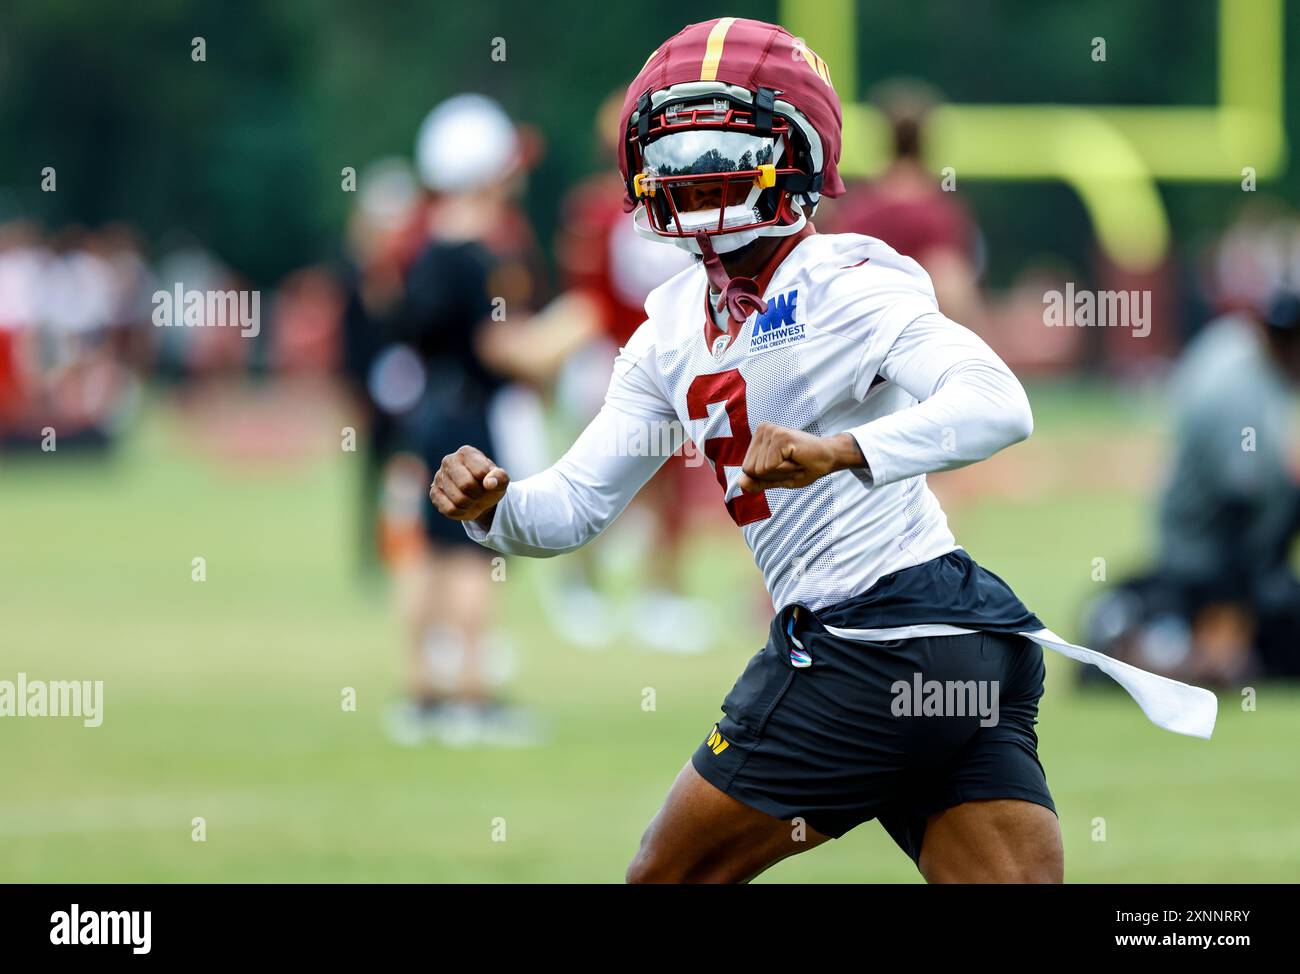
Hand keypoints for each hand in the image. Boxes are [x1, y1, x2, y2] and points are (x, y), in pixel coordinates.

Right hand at [429, 445, 509, 526]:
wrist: (479, 497)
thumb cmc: (489, 484)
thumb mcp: (501, 480)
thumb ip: (500, 477)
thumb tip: (490, 483)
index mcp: (466, 453)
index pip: (480, 472)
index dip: (489, 483)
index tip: (489, 483)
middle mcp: (449, 461)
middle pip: (466, 485)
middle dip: (478, 494)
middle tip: (480, 493)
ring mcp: (438, 477)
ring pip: (458, 500)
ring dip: (470, 504)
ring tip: (472, 498)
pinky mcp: (434, 493)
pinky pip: (449, 509)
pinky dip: (461, 512)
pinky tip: (462, 505)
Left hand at [737, 424, 865, 492]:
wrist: (830, 457)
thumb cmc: (805, 466)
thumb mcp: (777, 478)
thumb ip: (759, 481)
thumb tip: (740, 483)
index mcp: (758, 437)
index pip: (747, 469)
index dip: (767, 477)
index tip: (784, 465)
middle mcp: (762, 429)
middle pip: (750, 470)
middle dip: (772, 475)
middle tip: (791, 463)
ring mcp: (770, 431)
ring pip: (760, 470)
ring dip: (780, 472)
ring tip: (794, 460)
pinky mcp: (780, 437)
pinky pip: (770, 467)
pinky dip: (786, 470)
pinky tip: (797, 458)